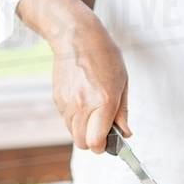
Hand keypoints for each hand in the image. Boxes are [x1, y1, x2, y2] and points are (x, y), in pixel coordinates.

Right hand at [17, 0, 129, 152]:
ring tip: (92, 113)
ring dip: (83, 131)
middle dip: (93, 142)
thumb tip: (126, 134)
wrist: (77, 37)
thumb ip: (122, 113)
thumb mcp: (122, 83)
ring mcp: (67, 103)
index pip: (96, 142)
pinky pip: (66, 120)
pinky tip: (82, 102)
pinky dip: (74, 119)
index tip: (109, 142)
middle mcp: (83, 105)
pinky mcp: (57, 99)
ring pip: (72, 133)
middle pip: (82, 143)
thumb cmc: (104, 56)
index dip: (103, 147)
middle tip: (102, 131)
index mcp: (103, 102)